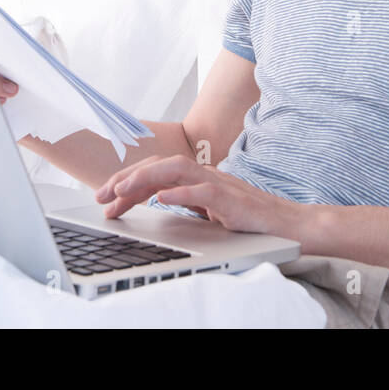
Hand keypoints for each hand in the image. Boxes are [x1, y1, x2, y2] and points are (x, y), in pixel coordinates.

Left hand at [93, 154, 301, 236]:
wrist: (288, 224)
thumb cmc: (249, 219)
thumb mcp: (208, 211)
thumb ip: (185, 203)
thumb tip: (153, 203)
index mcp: (196, 178)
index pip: (155, 172)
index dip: (127, 182)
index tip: (104, 198)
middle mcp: (204, 175)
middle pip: (159, 165)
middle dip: (126, 178)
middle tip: (101, 196)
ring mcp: (219, 184)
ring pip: (176, 169)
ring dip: (145, 178)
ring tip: (121, 191)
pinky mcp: (232, 200)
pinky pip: (203, 192)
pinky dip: (181, 193)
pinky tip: (161, 199)